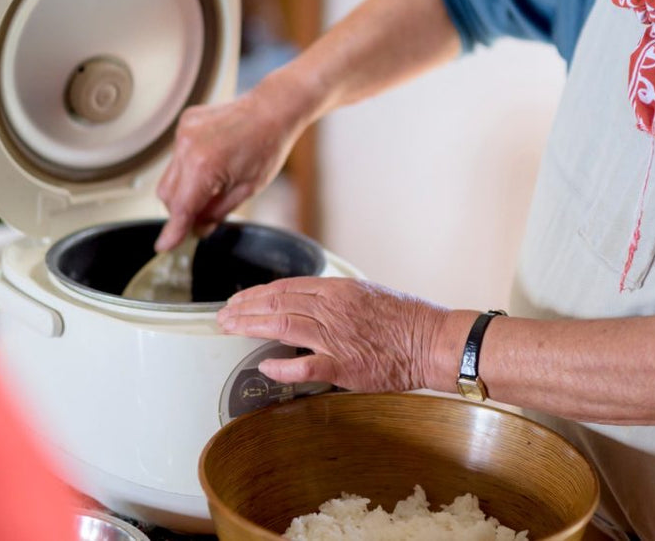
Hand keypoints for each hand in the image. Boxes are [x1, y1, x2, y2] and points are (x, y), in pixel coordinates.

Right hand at [155, 80, 306, 250]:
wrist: (272, 109)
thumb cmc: (267, 147)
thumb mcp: (247, 190)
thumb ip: (216, 213)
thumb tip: (196, 230)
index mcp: (204, 166)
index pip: (181, 208)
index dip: (173, 231)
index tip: (164, 246)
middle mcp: (187, 147)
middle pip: (168, 195)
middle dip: (183, 209)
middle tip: (206, 213)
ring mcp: (183, 133)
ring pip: (169, 176)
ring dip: (185, 188)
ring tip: (215, 183)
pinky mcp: (184, 124)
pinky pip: (177, 156)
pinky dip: (189, 167)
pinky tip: (213, 160)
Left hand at [217, 277, 450, 391]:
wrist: (433, 340)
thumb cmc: (406, 320)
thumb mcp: (367, 295)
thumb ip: (336, 299)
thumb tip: (307, 305)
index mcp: (338, 289)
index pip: (285, 287)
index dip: (255, 294)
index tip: (237, 301)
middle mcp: (333, 308)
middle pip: (276, 303)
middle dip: (243, 309)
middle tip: (221, 316)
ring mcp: (337, 336)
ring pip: (282, 326)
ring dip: (250, 327)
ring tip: (229, 330)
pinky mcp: (345, 365)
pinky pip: (305, 366)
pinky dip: (282, 366)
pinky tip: (265, 366)